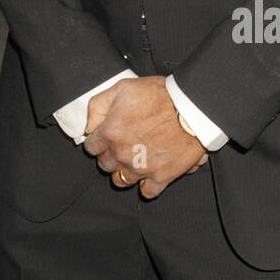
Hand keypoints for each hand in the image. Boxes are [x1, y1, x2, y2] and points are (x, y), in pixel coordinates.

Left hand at [83, 77, 207, 198]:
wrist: (189, 108)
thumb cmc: (158, 95)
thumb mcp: (121, 88)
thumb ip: (98, 106)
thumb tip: (89, 126)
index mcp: (110, 133)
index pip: (91, 146)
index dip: (97, 140)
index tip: (104, 137)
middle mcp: (122, 154)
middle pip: (104, 165)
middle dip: (109, 156)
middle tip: (119, 147)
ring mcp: (141, 168)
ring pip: (121, 181)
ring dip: (123, 171)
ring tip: (132, 161)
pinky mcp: (161, 177)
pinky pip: (147, 192)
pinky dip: (146, 185)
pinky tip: (148, 175)